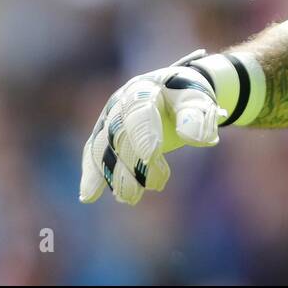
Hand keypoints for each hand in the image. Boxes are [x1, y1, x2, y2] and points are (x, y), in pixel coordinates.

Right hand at [79, 49, 225, 204]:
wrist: (170, 92)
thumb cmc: (185, 96)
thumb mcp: (197, 99)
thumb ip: (198, 116)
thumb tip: (197, 138)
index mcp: (143, 89)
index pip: (138, 111)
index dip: (143, 133)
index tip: (151, 156)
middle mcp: (119, 103)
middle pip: (118, 134)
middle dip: (133, 162)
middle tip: (155, 184)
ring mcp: (108, 120)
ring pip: (102, 148)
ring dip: (114, 175)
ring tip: (131, 197)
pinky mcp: (102, 136)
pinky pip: (93, 155)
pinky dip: (91, 175)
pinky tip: (89, 196)